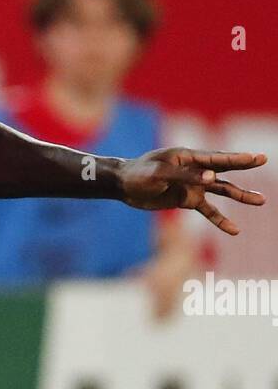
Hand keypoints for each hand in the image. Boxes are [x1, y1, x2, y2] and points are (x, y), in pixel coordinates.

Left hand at [118, 149, 266, 234]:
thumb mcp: (160, 175)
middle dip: (244, 168)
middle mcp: (194, 170)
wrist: (124, 186)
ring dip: (240, 196)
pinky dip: (220, 220)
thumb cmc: (139, 174)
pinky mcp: (187, 200)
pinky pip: (208, 211)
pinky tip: (234, 230)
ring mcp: (192, 186)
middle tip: (264, 161)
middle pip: (225, 170)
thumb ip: (186, 176)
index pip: (217, 159)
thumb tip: (213, 179)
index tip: (257, 158)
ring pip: (222, 192)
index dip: (238, 159)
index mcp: (188, 158)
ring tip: (261, 201)